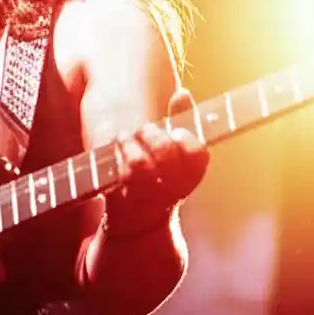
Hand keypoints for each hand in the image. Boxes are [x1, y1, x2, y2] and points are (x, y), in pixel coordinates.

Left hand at [105, 89, 209, 229]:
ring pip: (140, 165)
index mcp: (190, 174)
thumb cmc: (159, 177)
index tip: (176, 131)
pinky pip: (120, 178)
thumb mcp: (175, 151)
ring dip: (130, 145)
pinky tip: (116, 150)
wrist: (139, 222)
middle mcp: (173, 189)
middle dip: (152, 136)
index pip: (197, 153)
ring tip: (125, 137)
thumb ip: (180, 120)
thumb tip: (183, 92)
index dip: (185, 139)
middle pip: (165, 154)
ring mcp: (149, 199)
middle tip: (144, 130)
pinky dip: (118, 158)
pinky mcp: (125, 203)